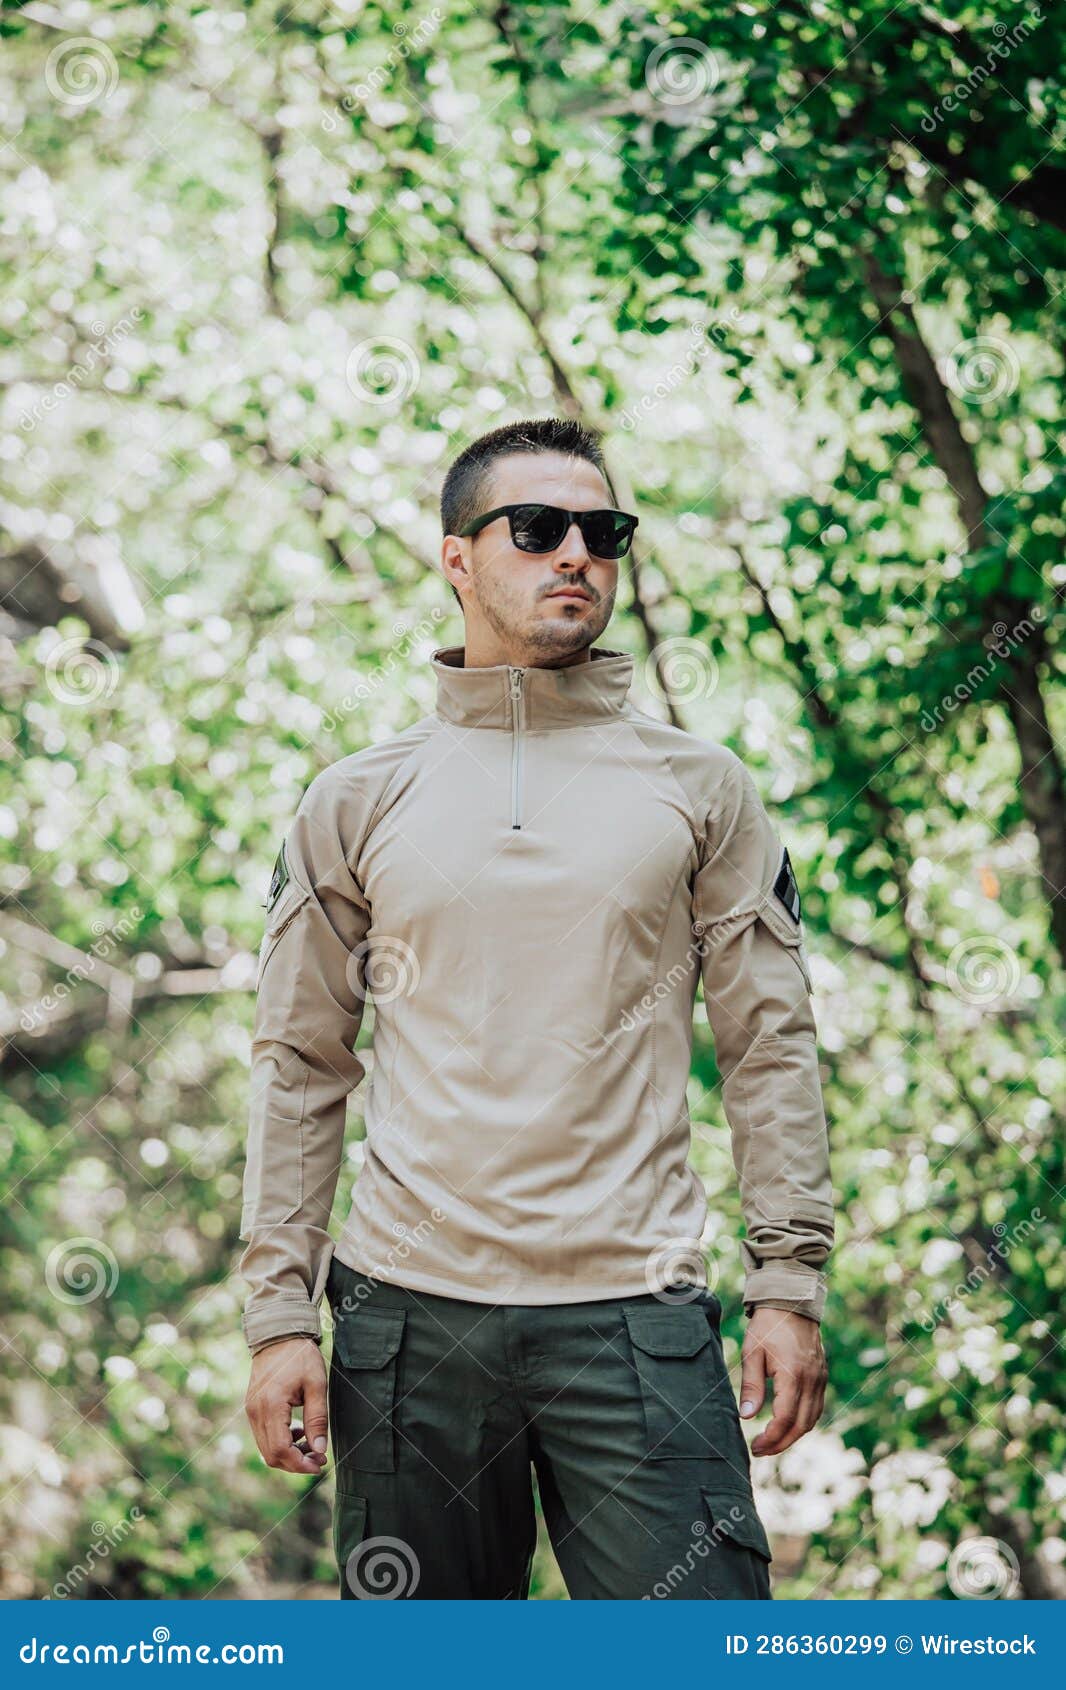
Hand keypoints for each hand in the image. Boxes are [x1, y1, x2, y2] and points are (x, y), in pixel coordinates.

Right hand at [245, 1337, 328, 1474]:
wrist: (279, 1335)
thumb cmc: (300, 1356)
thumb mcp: (316, 1384)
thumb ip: (317, 1418)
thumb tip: (319, 1449)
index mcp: (271, 1405)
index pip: (280, 1450)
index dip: (300, 1464)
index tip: (319, 1464)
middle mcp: (255, 1412)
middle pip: (271, 1455)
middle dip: (296, 1463)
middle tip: (319, 1459)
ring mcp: (251, 1411)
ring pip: (266, 1448)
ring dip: (289, 1454)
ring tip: (312, 1445)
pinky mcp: (252, 1408)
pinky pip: (263, 1436)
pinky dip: (280, 1442)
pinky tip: (298, 1432)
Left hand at [738, 1307, 827, 1456]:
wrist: (792, 1302)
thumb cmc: (768, 1326)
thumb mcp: (752, 1352)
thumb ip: (751, 1385)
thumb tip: (746, 1417)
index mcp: (794, 1374)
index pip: (786, 1418)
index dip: (771, 1437)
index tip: (755, 1446)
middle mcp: (812, 1380)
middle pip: (801, 1425)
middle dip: (781, 1443)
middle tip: (760, 1450)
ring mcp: (820, 1379)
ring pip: (812, 1419)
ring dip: (793, 1435)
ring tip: (771, 1442)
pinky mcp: (822, 1376)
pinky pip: (816, 1407)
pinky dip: (803, 1422)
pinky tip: (786, 1424)